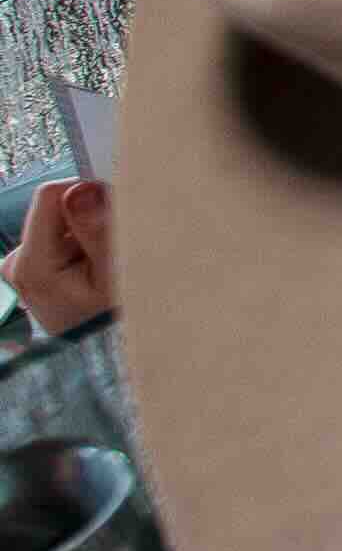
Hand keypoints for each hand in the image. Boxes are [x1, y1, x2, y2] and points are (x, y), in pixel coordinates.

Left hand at [9, 180, 111, 337]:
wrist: (100, 361)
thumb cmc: (109, 329)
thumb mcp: (116, 278)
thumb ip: (98, 231)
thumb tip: (83, 189)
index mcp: (31, 266)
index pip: (52, 195)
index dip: (90, 199)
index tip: (112, 223)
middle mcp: (16, 265)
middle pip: (58, 208)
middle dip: (91, 222)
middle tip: (112, 256)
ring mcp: (21, 268)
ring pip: (62, 222)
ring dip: (89, 236)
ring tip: (105, 270)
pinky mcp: (30, 269)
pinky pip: (60, 238)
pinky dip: (82, 247)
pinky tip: (94, 273)